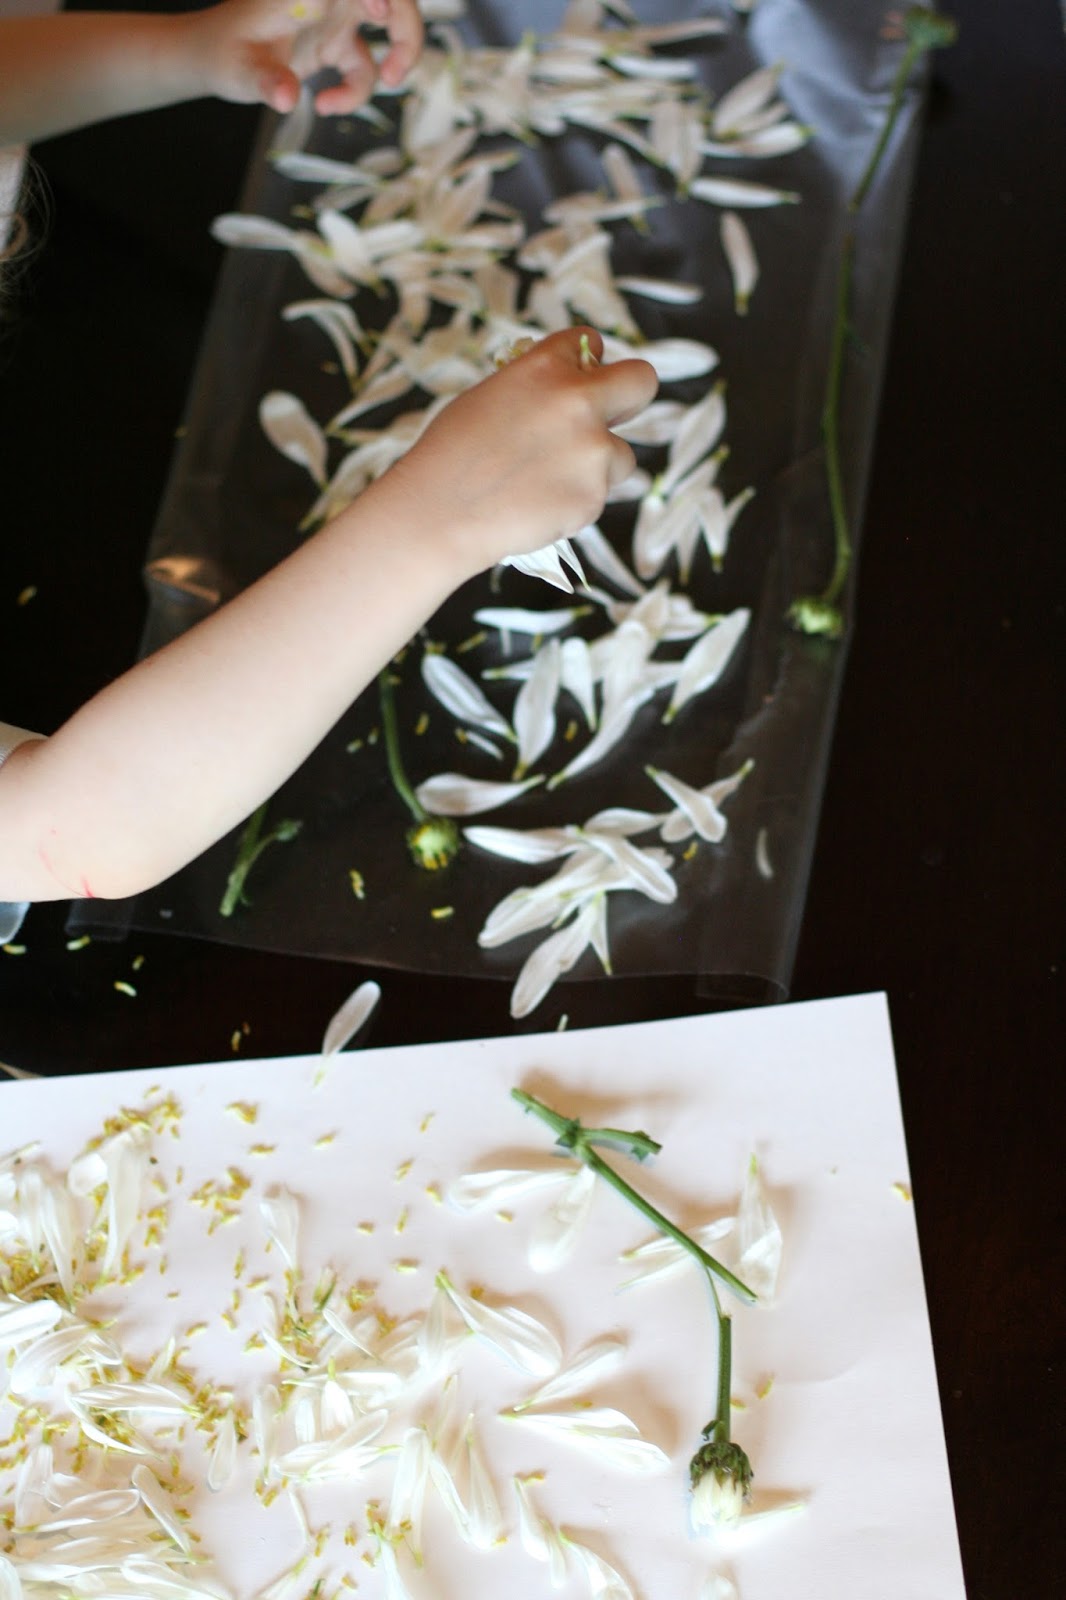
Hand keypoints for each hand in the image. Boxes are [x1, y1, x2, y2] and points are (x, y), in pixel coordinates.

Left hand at [193, 0, 423, 115]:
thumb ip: (266, 81)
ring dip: (403, 50)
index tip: (377, 12)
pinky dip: (356, 90)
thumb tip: (287, 99)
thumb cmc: (224, 53)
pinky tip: (323, 105)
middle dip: (407, 25)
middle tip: (398, 64)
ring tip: (391, 80)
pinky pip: (366, 65)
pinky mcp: (338, 42)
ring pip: (392, 20)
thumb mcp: (240, 70)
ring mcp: (336, 16)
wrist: (215, 56)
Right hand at [387, 328, 659, 580]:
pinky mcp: (593, 497)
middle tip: (615, 412)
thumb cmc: (450, 454)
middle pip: (641, 381)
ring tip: (546, 480)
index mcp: (545, 366)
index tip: (580, 378)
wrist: (440, 512)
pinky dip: (575, 500)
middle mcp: (578, 402)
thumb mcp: (488, 397)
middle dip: (630, 394)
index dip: (585, 362)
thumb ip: (536, 389)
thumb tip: (564, 392)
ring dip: (596, 465)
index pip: (589, 342)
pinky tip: (537, 504)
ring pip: (621, 454)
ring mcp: (592, 451)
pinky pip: (597, 494)